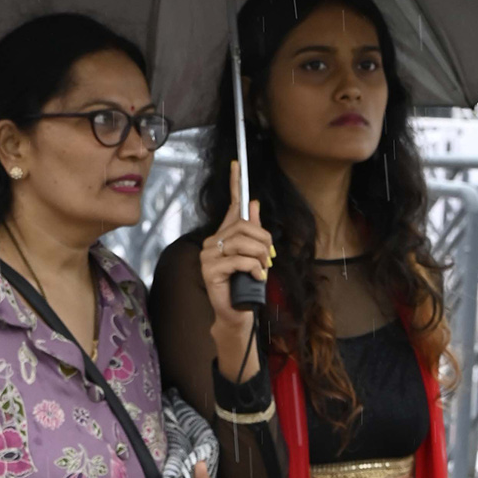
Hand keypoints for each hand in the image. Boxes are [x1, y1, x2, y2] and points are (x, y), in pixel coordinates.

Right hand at [200, 161, 273, 329]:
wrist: (237, 313)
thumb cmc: (246, 285)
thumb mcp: (255, 256)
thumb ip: (254, 233)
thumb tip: (254, 203)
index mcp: (224, 236)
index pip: (232, 206)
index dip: (235, 183)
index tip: (236, 164)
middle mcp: (212, 242)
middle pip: (244, 226)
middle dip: (263, 241)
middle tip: (268, 258)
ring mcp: (208, 256)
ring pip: (242, 242)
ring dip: (260, 256)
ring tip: (262, 269)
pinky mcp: (210, 270)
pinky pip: (239, 260)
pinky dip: (253, 268)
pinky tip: (256, 277)